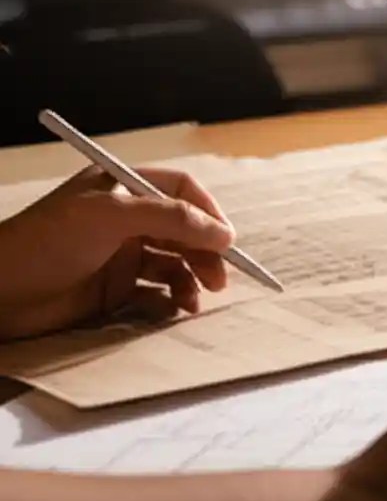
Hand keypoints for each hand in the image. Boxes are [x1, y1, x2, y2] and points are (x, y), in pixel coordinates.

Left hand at [0, 165, 234, 340]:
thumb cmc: (46, 242)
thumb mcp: (111, 216)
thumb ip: (171, 218)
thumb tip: (224, 233)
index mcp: (123, 189)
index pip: (182, 190)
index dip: (208, 212)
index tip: (226, 241)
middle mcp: (126, 219)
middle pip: (185, 230)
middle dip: (206, 253)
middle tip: (219, 281)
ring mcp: (120, 254)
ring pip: (175, 263)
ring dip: (192, 280)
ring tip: (194, 301)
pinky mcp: (113, 289)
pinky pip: (156, 293)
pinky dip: (171, 301)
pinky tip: (173, 310)